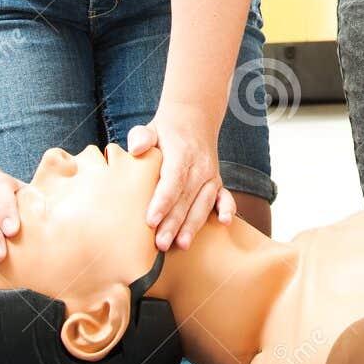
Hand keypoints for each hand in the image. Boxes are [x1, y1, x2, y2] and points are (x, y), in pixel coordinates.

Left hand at [127, 105, 233, 249]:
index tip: (151, 220)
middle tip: (161, 243)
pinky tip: (224, 222)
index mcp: (181, 153)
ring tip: (182, 244)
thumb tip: (136, 149)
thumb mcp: (150, 128)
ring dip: (193, 225)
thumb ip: (141, 136)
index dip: (163, 201)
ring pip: (203, 203)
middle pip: (186, 198)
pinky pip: (225, 197)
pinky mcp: (217, 182)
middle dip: (174, 222)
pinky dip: (227, 208)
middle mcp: (200, 166)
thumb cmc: (166, 131)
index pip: (172, 180)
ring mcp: (211, 175)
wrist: (194, 119)